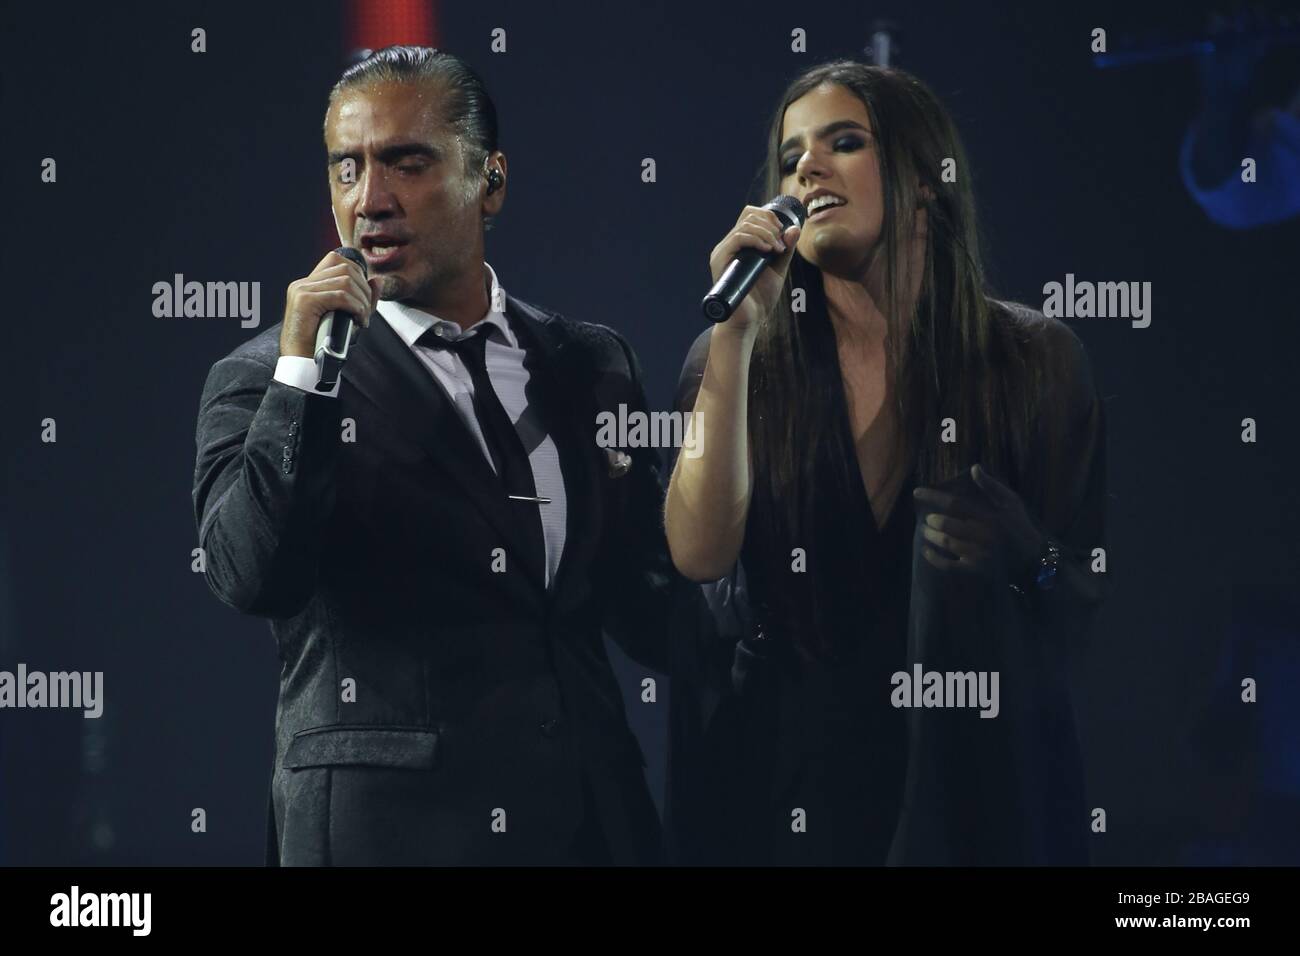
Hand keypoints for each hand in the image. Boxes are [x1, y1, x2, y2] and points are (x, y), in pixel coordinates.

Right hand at [279, 250, 380, 357]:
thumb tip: (377, 280)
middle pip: (345, 268)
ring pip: (345, 282)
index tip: (364, 295)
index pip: (336, 260)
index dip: (357, 272)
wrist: (303, 362)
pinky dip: (356, 307)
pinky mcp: (305, 300)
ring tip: (363, 318)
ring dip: (362, 301)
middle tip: (366, 310)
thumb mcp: (346, 317)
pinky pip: (340, 296)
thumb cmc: (322, 343)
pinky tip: (358, 320)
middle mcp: (303, 283)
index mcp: (309, 284)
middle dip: (364, 288)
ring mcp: (302, 289)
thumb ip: (362, 298)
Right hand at [707, 205, 800, 331]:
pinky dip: (755, 240)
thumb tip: (795, 228)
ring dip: (767, 233)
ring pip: (744, 225)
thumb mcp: (778, 269)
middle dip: (770, 225)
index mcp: (740, 244)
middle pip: (748, 215)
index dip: (769, 216)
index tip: (782, 232)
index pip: (750, 214)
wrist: (749, 320)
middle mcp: (729, 245)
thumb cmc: (760, 298)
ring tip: (777, 250)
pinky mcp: (720, 261)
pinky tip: (767, 250)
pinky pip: (736, 239)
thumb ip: (786, 250)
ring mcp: (723, 252)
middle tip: (781, 245)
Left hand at [912, 463, 1044, 578]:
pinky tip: (926, 551)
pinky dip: (935, 559)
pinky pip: (950, 566)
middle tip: (928, 518)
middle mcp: (983, 535)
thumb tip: (974, 467)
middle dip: (933, 520)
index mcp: (989, 516)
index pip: (955, 504)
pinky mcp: (976, 570)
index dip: (933, 497)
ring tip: (925, 531)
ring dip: (932, 536)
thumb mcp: (1011, 502)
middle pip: (948, 525)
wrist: (1034, 560)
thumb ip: (991, 486)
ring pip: (947, 543)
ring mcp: (979, 554)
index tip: (917, 492)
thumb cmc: (1020, 527)